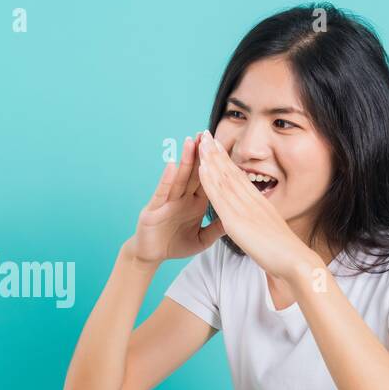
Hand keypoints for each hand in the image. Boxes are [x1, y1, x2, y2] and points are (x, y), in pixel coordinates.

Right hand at [127, 132, 226, 264]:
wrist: (152, 256)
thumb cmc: (175, 245)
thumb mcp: (201, 240)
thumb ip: (216, 229)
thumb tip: (236, 218)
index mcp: (196, 203)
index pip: (209, 180)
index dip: (216, 164)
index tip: (224, 146)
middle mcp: (182, 198)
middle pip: (194, 173)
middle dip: (200, 154)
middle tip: (207, 133)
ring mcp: (168, 202)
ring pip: (179, 178)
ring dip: (185, 160)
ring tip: (191, 141)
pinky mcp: (154, 209)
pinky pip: (162, 193)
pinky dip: (167, 180)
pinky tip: (172, 166)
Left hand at [195, 130, 313, 280]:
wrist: (294, 261)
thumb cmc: (285, 253)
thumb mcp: (272, 233)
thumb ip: (263, 224)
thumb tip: (259, 224)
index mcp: (260, 204)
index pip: (240, 178)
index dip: (227, 162)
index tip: (218, 148)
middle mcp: (252, 201)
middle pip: (231, 172)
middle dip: (216, 153)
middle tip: (205, 134)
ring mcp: (244, 208)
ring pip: (224, 178)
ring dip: (210, 159)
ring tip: (200, 142)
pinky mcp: (236, 219)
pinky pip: (220, 195)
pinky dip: (209, 179)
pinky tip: (200, 167)